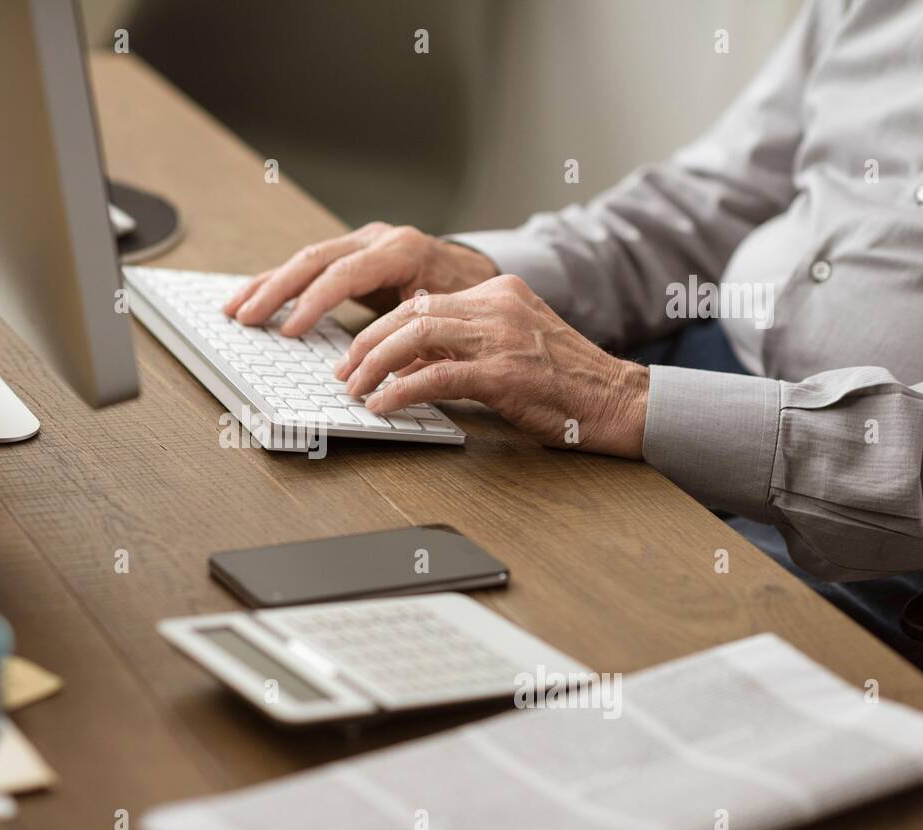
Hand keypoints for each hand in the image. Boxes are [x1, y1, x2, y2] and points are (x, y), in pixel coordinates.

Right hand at [222, 221, 498, 336]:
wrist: (476, 272)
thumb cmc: (464, 297)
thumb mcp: (444, 312)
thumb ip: (410, 330)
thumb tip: (379, 361)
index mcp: (400, 249)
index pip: (345, 272)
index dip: (314, 301)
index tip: (290, 330)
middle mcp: (376, 239)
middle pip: (315, 259)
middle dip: (276, 290)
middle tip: (246, 317)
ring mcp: (360, 243)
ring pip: (304, 259)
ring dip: (266, 285)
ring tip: (234, 309)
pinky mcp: (349, 254)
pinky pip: (308, 267)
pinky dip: (278, 283)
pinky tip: (252, 298)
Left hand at [335, 275, 649, 457]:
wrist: (618, 401)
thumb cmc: (564, 385)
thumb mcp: (507, 352)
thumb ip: (459, 351)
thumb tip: (405, 369)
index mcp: (498, 293)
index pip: (422, 301)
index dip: (380, 328)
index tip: (356, 353)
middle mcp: (497, 305)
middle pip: (410, 312)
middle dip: (366, 342)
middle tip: (343, 370)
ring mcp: (501, 337)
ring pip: (416, 336)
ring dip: (375, 363)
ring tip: (355, 388)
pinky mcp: (504, 372)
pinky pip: (437, 376)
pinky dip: (401, 390)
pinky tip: (382, 404)